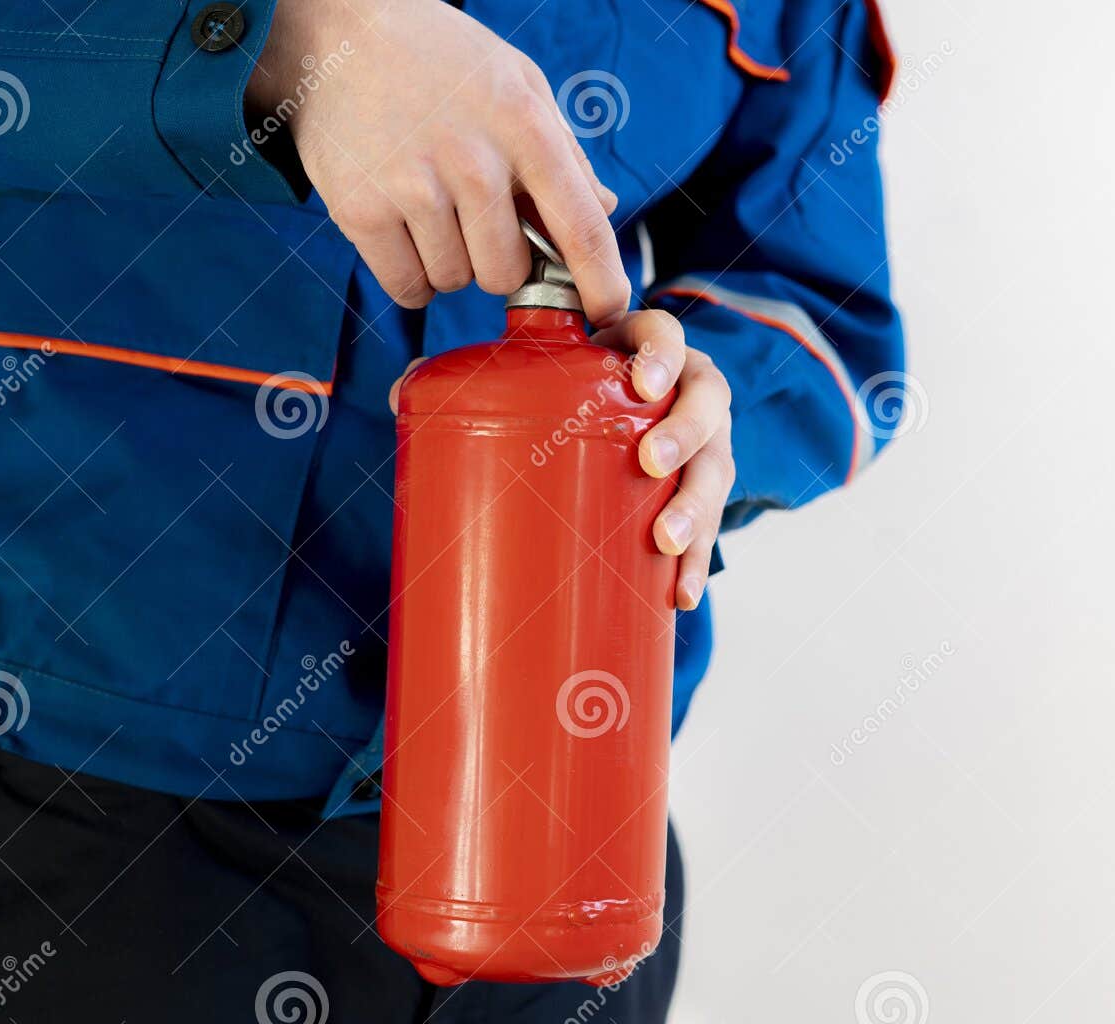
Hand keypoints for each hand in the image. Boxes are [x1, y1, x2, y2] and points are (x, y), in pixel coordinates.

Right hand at [248, 0, 629, 322]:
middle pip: (507, 275)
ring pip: (454, 282)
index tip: (608, 313)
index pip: (580, 225)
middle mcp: (473, 160)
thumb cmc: (441, 62)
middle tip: (471, 217)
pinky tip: (401, 227)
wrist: (340, 33)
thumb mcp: (517, 83)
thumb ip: (564, 150)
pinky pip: (408, 287)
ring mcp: (414, 187)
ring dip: (448, 262)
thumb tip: (603, 208)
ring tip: (429, 205)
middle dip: (496, 261)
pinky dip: (409, 274)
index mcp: (524, 127)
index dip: (602, 282)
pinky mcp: (361, 210)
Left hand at [386, 310, 732, 609]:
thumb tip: (399, 392)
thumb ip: (480, 379)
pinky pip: (709, 530)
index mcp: (646, 351)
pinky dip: (696, 566)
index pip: (666, 336)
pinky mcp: (699, 496)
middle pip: (706, 406)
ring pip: (715, 472)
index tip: (642, 383)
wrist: (614, 429)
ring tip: (667, 545)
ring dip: (698, 511)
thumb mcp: (537, 377)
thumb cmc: (568, 396)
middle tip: (650, 464)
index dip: (663, 355)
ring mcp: (700, 447)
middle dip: (684, 437)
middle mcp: (686, 394)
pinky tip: (680, 595)